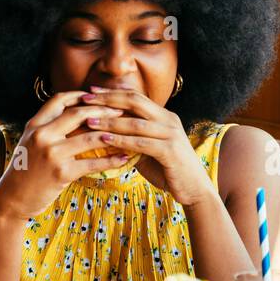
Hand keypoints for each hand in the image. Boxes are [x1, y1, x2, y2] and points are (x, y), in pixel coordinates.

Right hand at [0, 91, 131, 220]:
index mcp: (34, 125)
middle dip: (104, 109)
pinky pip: (93, 163)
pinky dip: (112, 160)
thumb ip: (46, 128)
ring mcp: (51, 154)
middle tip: (122, 110)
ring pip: (90, 137)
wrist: (11, 199)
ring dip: (113, 133)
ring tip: (128, 132)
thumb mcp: (29, 143)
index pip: (60, 100)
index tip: (99, 96)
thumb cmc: (24, 171)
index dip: (81, 95)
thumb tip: (72, 115)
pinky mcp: (61, 173)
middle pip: (79, 113)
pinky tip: (124, 158)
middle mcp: (42, 136)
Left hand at [81, 86, 215, 205]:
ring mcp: (171, 134)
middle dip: (108, 99)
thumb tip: (103, 136)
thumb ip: (131, 139)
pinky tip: (104, 139)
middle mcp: (169, 120)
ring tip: (89, 121)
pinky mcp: (170, 151)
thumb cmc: (167, 170)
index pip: (135, 97)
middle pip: (135, 101)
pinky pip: (141, 142)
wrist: (194, 189)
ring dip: (109, 121)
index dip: (112, 93)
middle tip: (85, 98)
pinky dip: (121, 140)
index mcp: (163, 116)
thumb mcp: (147, 150)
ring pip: (135, 122)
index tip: (90, 91)